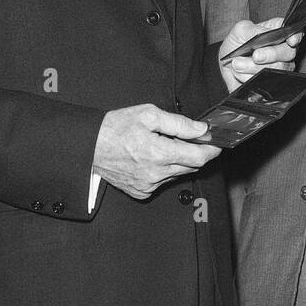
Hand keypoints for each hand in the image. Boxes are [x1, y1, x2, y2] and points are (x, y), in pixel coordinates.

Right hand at [94, 104, 220, 200]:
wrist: (89, 146)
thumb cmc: (116, 127)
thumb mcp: (149, 114)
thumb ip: (179, 123)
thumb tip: (201, 129)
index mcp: (158, 153)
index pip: (199, 158)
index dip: (212, 150)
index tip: (217, 143)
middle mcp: (155, 173)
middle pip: (191, 167)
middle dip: (195, 153)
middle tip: (187, 138)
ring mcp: (148, 185)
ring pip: (177, 175)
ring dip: (178, 162)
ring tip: (163, 146)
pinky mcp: (141, 191)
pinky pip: (163, 182)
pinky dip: (164, 171)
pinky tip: (152, 158)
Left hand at [219, 18, 300, 90]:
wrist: (225, 64)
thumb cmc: (237, 44)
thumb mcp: (240, 31)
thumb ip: (252, 30)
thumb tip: (263, 33)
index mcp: (279, 32)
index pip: (295, 32)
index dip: (296, 36)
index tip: (290, 41)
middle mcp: (283, 49)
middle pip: (289, 52)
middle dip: (272, 54)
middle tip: (255, 56)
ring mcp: (280, 67)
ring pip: (278, 69)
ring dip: (255, 68)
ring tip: (238, 64)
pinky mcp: (272, 81)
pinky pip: (268, 82)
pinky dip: (251, 78)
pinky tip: (241, 74)